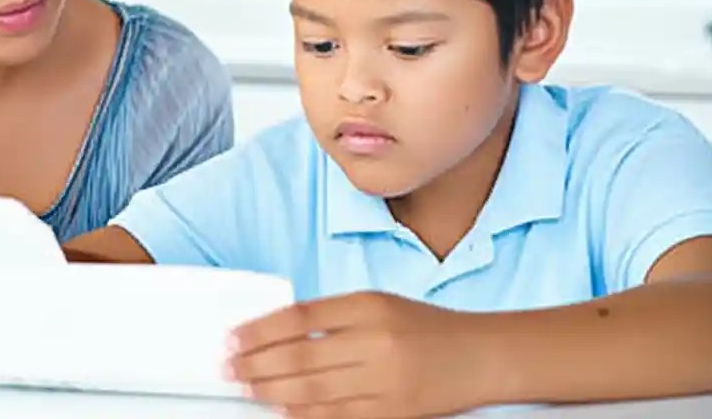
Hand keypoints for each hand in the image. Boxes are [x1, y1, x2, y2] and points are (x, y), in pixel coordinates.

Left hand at [226, 292, 491, 417]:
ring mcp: (384, 381)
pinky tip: (283, 411)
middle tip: (229, 368)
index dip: (259, 330)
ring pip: (313, 390)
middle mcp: (374, 341)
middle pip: (299, 355)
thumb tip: (279, 333)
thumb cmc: (427, 327)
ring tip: (246, 388)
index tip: (233, 338)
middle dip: (256, 364)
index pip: (299, 317)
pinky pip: (339, 417)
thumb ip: (332, 316)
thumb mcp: (379, 304)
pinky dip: (305, 415)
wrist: (482, 355)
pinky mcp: (394, 413)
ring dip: (271, 390)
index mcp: (368, 306)